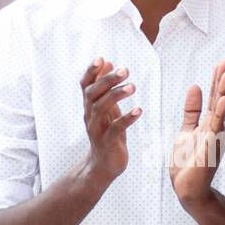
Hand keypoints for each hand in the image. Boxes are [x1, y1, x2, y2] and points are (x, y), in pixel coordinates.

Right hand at [81, 57, 139, 181]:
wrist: (104, 165)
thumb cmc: (107, 133)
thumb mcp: (107, 109)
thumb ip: (106, 88)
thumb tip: (108, 63)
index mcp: (89, 107)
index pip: (85, 85)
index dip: (91, 72)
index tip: (102, 59)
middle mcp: (89, 116)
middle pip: (92, 94)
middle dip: (107, 80)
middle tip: (125, 70)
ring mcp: (96, 130)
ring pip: (100, 109)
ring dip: (116, 95)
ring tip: (132, 87)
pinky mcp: (107, 143)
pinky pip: (115, 129)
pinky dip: (126, 119)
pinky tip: (139, 110)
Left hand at [170, 59, 224, 206]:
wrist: (187, 189)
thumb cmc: (187, 163)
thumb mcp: (186, 130)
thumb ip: (192, 110)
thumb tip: (195, 86)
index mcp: (210, 124)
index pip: (214, 98)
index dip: (216, 80)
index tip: (221, 63)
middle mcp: (216, 129)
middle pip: (219, 100)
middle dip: (221, 81)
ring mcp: (215, 138)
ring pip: (220, 111)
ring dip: (223, 92)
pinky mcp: (211, 147)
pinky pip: (216, 127)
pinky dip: (221, 112)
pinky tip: (224, 99)